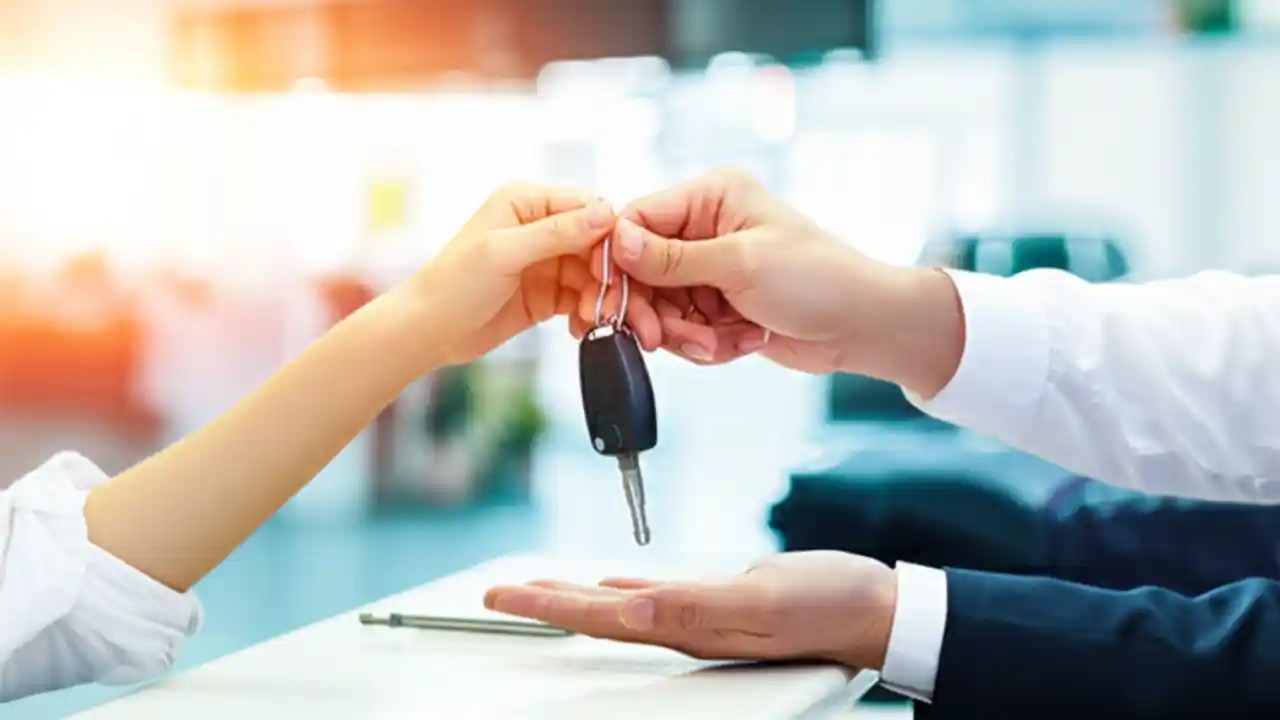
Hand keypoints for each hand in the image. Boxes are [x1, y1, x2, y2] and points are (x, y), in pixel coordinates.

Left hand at [403, 183, 614, 367]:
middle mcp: (539, 225)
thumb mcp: (503, 253)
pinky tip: (581, 328)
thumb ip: (555, 232)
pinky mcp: (547, 292)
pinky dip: (589, 312)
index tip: (615, 269)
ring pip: (594, 273)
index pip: (587, 206)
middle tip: (611, 305)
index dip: (608, 236)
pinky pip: (582, 298)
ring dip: (601, 298)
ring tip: (594, 321)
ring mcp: (544, 260)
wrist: (427, 332)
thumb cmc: (452, 286)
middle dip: (608, 274)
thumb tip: (605, 212)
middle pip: (596, 243)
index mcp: (525, 201)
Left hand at [484, 551, 897, 669]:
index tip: (498, 597)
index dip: (544, 606)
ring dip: (574, 597)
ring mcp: (701, 617)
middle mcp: (684, 627)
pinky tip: (611, 587)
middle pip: (594, 616)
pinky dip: (621, 591)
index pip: (596, 618)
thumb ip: (696, 606)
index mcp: (686, 627)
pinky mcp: (720, 601)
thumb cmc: (828, 605)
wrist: (875, 613)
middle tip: (494, 594)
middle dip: (542, 603)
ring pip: (619, 607)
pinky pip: (655, 598)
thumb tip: (632, 612)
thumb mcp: (762, 600)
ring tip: (537, 589)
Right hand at [582, 168, 962, 395]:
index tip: (617, 300)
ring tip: (718, 344)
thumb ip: (673, 258)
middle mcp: (706, 228)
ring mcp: (711, 268)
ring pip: (661, 306)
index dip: (622, 262)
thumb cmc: (818, 279)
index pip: (638, 220)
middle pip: (642, 271)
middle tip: (661, 339)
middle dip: (656, 310)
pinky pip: (685, 328)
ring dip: (685, 334)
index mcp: (712, 197)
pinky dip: (705, 343)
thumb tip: (617, 241)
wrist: (861, 326)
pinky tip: (740, 342)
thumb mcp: (741, 264)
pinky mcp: (718, 304)